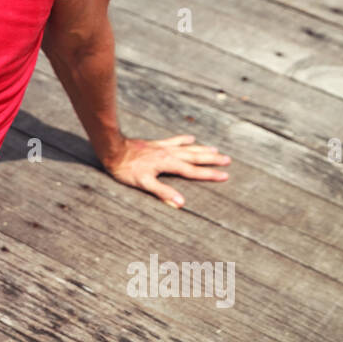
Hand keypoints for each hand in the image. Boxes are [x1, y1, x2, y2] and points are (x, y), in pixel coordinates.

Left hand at [101, 134, 229, 207]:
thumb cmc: (127, 169)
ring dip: (203, 149)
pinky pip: (174, 140)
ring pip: (188, 148)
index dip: (209, 174)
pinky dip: (184, 139)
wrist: (114, 150)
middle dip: (212, 159)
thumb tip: (181, 203)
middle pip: (196, 157)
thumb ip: (162, 192)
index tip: (225, 176)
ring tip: (217, 149)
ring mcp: (164, 148)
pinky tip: (191, 138)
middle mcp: (170, 154)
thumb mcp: (144, 184)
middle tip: (228, 160)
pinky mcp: (157, 144)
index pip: (194, 171)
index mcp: (169, 164)